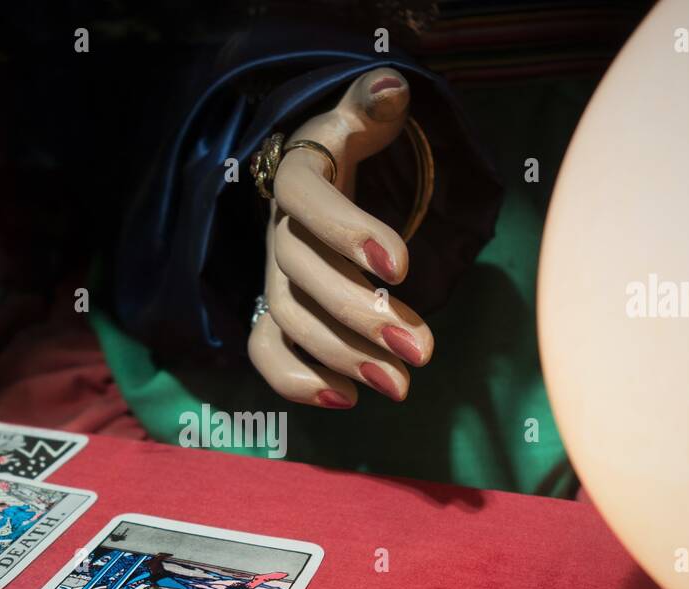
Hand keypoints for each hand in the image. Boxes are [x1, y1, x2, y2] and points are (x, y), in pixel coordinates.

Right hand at [249, 68, 430, 408]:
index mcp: (299, 176)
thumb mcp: (362, 117)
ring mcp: (273, 277)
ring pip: (291, 320)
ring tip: (402, 385)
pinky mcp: (273, 312)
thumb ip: (374, 104)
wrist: (323, 177)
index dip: (347, 232)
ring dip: (345, 357)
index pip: (308, 200)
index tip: (403, 265)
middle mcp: (278, 230)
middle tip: (421, 349)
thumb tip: (390, 87)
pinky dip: (297, 382)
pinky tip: (346, 401)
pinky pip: (267, 353)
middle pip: (304, 276)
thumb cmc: (352, 147)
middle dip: (362, 316)